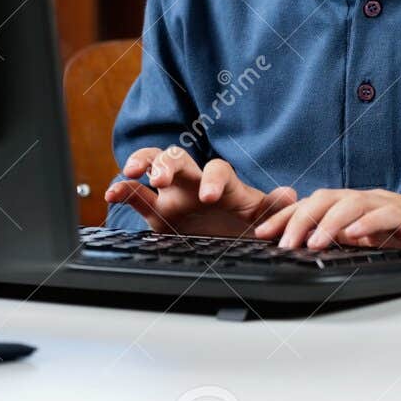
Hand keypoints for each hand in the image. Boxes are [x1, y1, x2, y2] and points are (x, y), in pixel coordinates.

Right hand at [104, 145, 297, 238]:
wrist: (231, 242)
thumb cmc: (246, 225)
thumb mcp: (262, 219)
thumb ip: (273, 207)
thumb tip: (290, 195)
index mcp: (222, 184)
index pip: (217, 170)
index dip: (212, 180)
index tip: (208, 197)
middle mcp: (195, 183)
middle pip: (179, 158)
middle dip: (168, 162)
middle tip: (160, 177)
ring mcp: (173, 194)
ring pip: (154, 164)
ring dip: (143, 163)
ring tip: (131, 173)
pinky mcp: (155, 210)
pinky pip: (134, 194)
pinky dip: (121, 189)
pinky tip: (110, 194)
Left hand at [252, 188, 400, 267]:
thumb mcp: (361, 242)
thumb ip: (337, 241)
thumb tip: (302, 250)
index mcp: (349, 206)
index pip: (310, 204)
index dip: (284, 216)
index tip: (261, 232)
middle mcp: (363, 200)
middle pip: (325, 198)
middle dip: (300, 218)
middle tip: (283, 242)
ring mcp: (384, 204)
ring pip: (350, 203)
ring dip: (328, 223)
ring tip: (312, 243)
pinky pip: (383, 214)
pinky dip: (367, 223)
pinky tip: (353, 236)